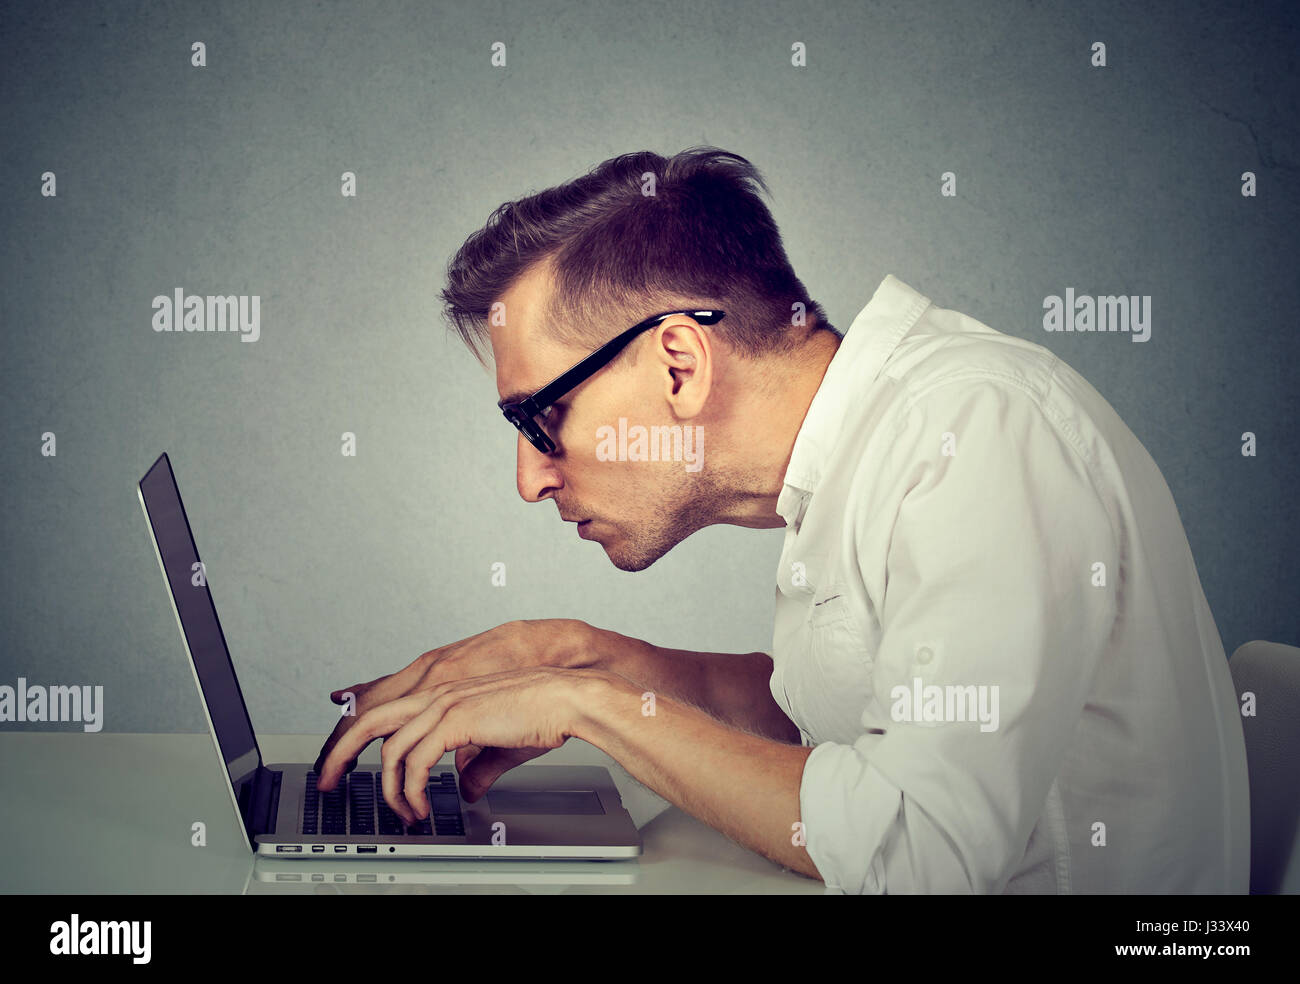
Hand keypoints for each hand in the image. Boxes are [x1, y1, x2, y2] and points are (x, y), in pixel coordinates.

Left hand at [315, 666, 597, 823]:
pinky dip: (411, 790)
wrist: (567, 697)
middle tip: (327, 781)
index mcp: (442, 692)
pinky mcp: (456, 721)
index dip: (355, 734)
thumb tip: (465, 788)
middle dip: (339, 752)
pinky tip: (420, 806)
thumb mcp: (498, 743)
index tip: (339, 759)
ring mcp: (444, 704)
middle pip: (367, 719)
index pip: (383, 709)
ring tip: (401, 813)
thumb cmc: (542, 713)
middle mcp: (436, 693)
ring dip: (389, 788)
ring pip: (389, 748)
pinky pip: (416, 762)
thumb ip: (476, 764)